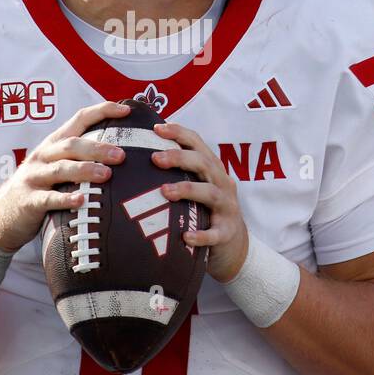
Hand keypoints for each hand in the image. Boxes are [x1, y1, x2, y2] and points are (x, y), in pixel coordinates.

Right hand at [0, 101, 130, 252]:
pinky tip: (81, 201)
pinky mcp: (28, 200)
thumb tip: (122, 151)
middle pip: (71, 145)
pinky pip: (48, 199)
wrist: (2, 214)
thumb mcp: (56, 166)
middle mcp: (43, 156)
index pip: (79, 118)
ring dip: (84, 170)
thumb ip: (80, 158)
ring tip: (106, 174)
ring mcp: (34, 177)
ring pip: (61, 169)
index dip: (102, 110)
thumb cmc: (41, 187)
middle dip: (97, 148)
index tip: (126, 109)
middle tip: (121, 155)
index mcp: (54, 144)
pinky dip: (65, 199)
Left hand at [151, 121, 249, 282]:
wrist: (234, 246)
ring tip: (164, 192)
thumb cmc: (205, 210)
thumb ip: (177, 172)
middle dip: (180, 158)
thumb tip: (139, 155)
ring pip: (210, 194)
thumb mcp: (197, 186)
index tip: (156, 128)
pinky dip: (201, 235)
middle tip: (155, 159)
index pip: (197, 143)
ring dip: (187, 190)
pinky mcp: (227, 232)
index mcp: (212, 169)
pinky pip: (215, 233)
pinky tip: (185, 236)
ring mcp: (227, 207)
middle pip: (203, 164)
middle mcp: (222, 183)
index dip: (179, 133)